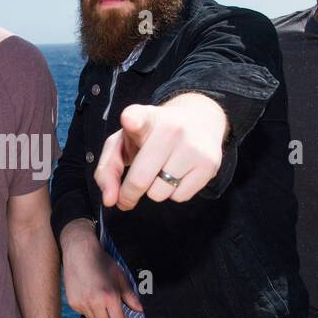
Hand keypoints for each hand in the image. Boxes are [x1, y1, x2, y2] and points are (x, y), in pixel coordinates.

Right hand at [60, 219, 142, 317]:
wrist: (80, 252)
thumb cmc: (102, 262)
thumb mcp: (120, 276)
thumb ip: (130, 295)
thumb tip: (139, 309)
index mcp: (110, 297)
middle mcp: (95, 303)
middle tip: (110, 307)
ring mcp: (82, 303)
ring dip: (98, 314)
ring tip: (98, 298)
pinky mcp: (72, 302)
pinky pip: (83, 313)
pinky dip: (87, 308)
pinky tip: (88, 294)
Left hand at [95, 93, 226, 210]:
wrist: (200, 119)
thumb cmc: (152, 136)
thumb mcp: (124, 142)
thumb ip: (107, 169)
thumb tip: (110, 200)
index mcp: (145, 117)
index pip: (138, 117)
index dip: (133, 121)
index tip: (130, 121)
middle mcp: (171, 128)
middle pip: (140, 179)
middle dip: (129, 194)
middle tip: (128, 194)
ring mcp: (193, 146)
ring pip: (159, 193)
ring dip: (154, 190)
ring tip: (161, 170)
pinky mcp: (209, 164)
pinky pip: (180, 197)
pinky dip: (174, 192)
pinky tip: (178, 173)